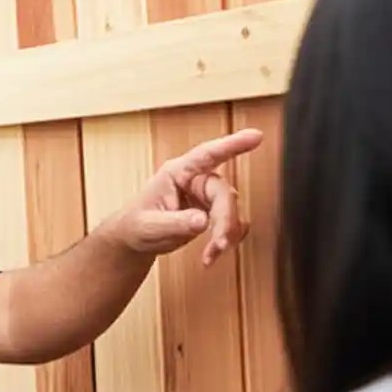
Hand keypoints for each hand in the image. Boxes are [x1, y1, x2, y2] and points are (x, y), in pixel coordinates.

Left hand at [105, 128, 262, 265]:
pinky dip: (226, 241)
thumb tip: (202, 220)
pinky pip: (231, 224)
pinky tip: (211, 255)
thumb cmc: (136, 225)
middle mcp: (194, 180)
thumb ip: (176, 223)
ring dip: (227, 234)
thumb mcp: (150, 226)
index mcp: (176, 173)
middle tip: (220, 243)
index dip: (232, 144)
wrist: (135, 240)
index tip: (256, 136)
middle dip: (225, 220)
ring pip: (231, 210)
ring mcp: (205, 196)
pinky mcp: (212, 212)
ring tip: (211, 254)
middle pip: (223, 193)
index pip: (206, 155)